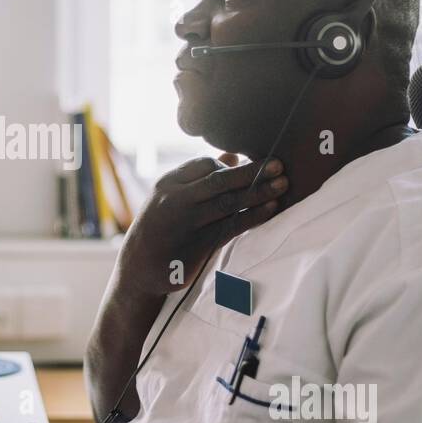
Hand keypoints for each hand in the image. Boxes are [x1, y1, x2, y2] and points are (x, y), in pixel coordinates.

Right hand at [116, 153, 284, 297]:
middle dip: (252, 172)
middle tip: (279, 164)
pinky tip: (271, 208)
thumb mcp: (169, 197)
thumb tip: (232, 155)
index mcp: (167, 184)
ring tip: (283, 184)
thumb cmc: (159, 227)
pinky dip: (253, 215)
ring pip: (229, 203)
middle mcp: (176, 201)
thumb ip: (198, 177)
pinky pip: (232, 226)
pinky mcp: (198, 245)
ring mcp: (187, 223)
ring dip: (259, 192)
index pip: (204, 165)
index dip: (232, 166)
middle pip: (219, 181)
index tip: (255, 164)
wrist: (138, 267)